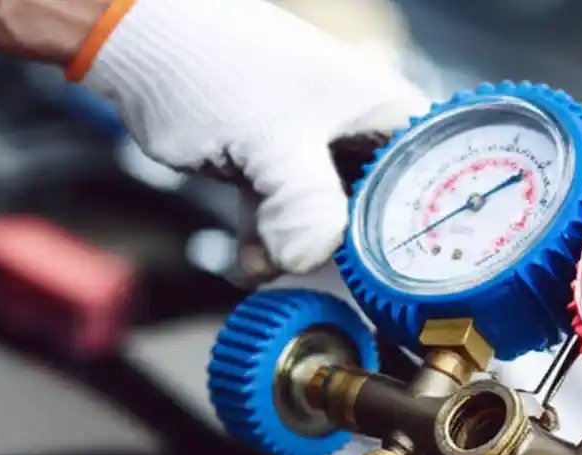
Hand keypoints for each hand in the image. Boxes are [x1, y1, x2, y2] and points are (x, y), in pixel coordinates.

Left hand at [71, 0, 430, 272]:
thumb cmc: (216, 66)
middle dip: (343, 254)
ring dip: (296, 253)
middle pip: (385, 219)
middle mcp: (365, 136)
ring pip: (330, 229)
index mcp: (390, 114)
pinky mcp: (280, 173)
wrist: (143, 49)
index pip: (438, 188)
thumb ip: (304, 206)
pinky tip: (247, 260)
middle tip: (308, 264)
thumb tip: (309, 260)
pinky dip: (269, 247)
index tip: (388, 279)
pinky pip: (289, 226)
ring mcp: (321, 156)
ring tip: (262, 256)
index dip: (421, 238)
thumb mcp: (272, 141)